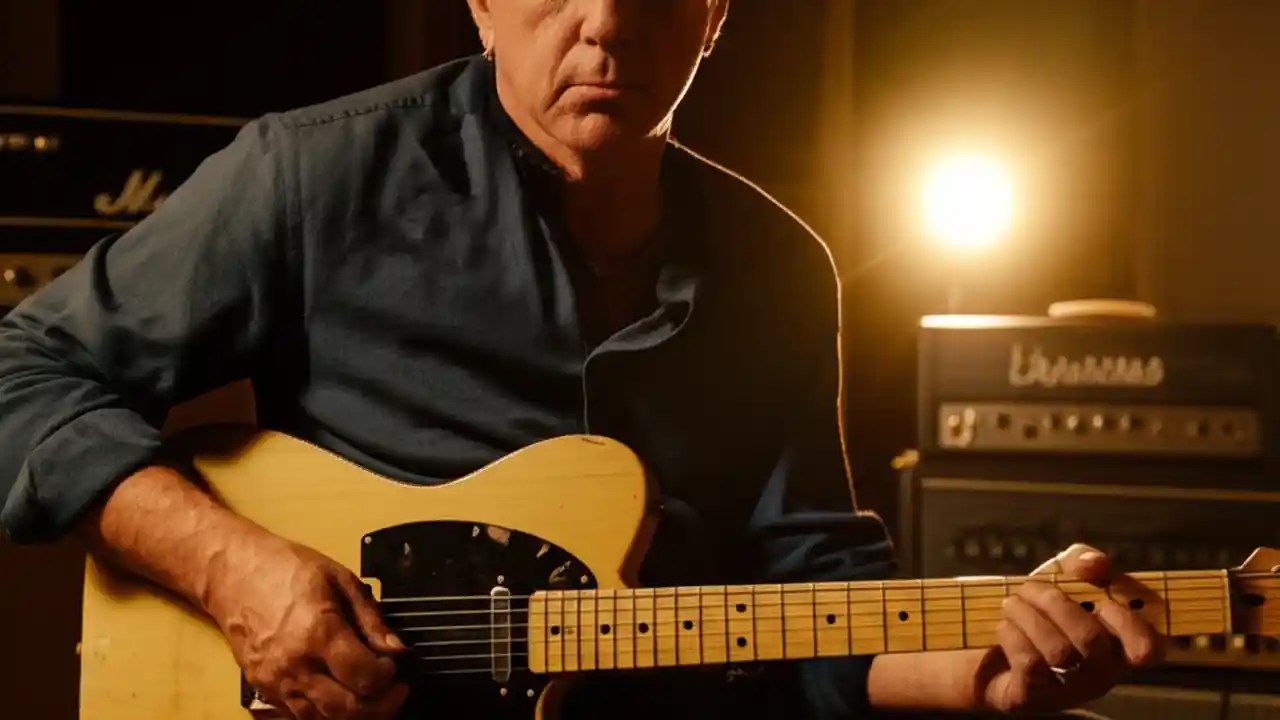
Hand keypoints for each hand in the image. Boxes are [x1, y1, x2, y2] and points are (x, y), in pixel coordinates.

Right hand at [204, 528, 409, 719]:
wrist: (232, 573)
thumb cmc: (287, 569)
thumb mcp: (341, 580)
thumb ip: (372, 620)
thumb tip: (397, 650)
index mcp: (318, 633)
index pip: (364, 677)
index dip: (388, 677)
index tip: (394, 664)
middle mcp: (295, 666)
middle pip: (347, 709)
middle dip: (380, 705)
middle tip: (395, 690)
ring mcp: (276, 682)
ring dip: (354, 715)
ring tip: (372, 696)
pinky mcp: (264, 690)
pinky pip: (301, 716)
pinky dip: (326, 713)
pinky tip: (342, 696)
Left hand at [976, 543, 1164, 712]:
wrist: (988, 642)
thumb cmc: (1039, 610)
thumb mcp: (1062, 576)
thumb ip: (1085, 562)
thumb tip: (1095, 563)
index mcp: (1117, 645)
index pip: (1149, 649)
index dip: (1130, 625)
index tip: (1104, 603)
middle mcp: (1100, 674)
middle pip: (1091, 639)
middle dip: (1055, 602)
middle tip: (1030, 588)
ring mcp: (1068, 690)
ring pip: (1057, 651)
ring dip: (1027, 615)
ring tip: (1011, 604)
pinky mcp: (1034, 697)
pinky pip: (1029, 663)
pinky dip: (1012, 635)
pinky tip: (1005, 626)